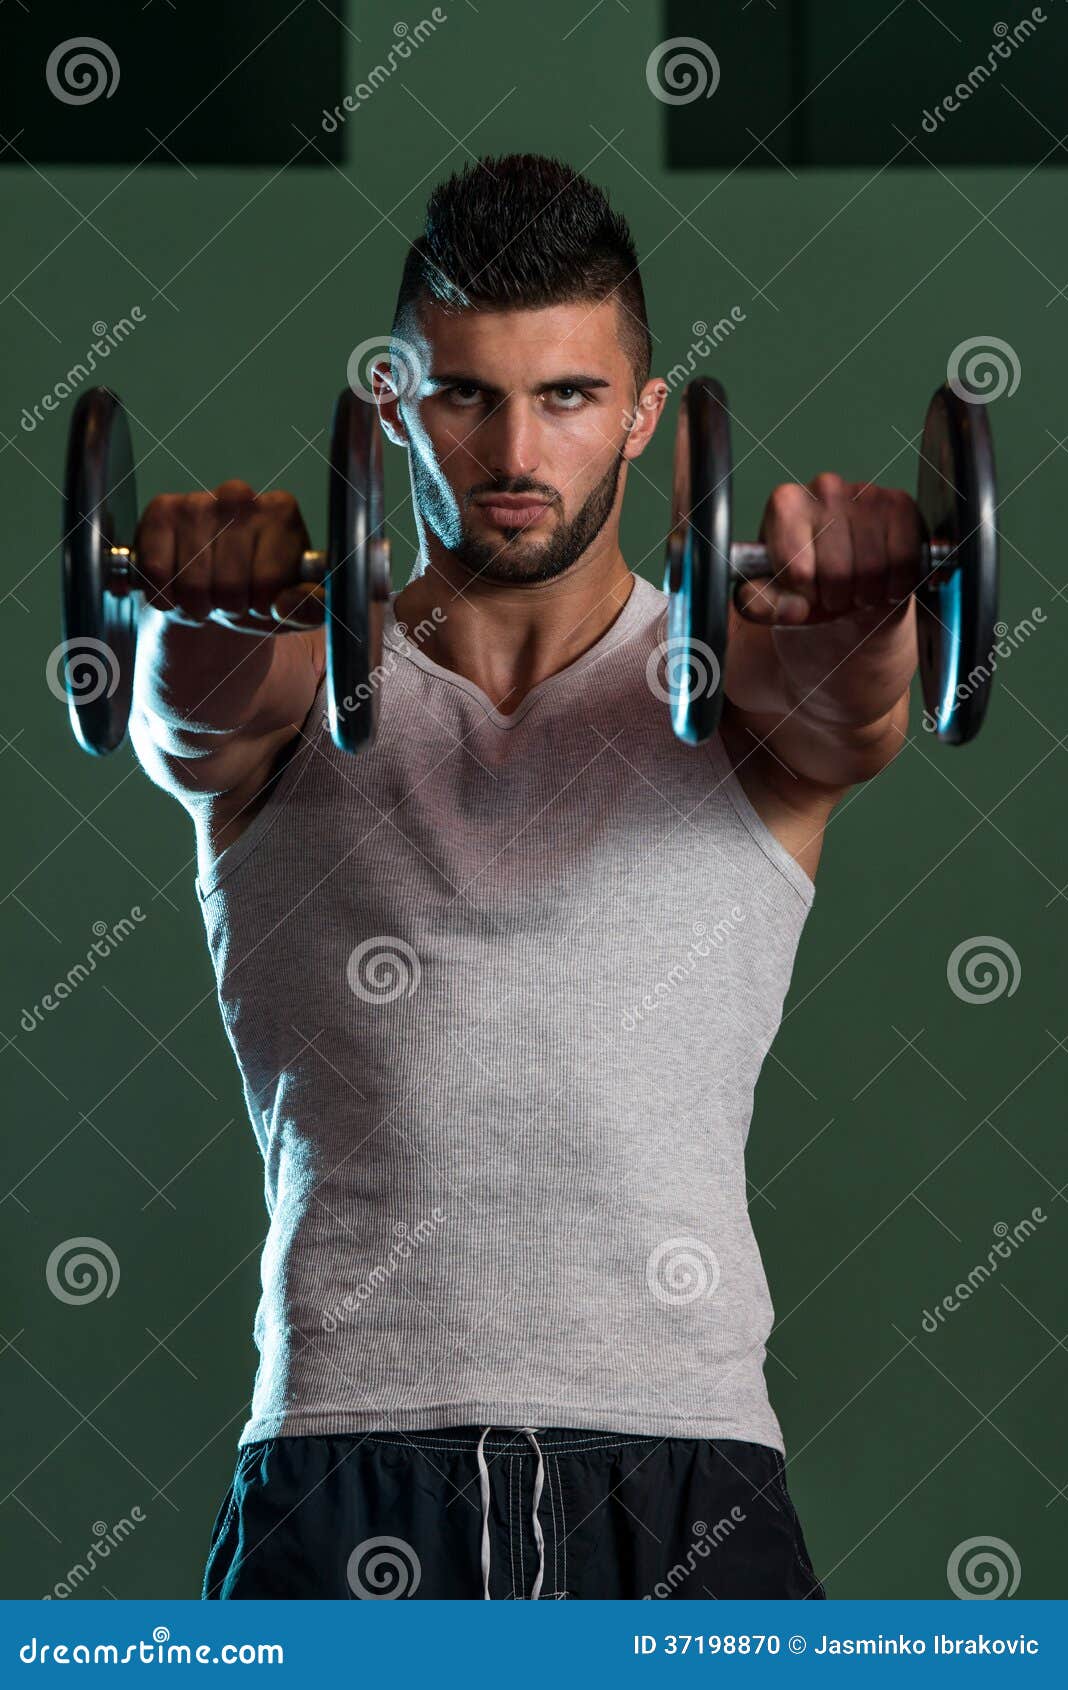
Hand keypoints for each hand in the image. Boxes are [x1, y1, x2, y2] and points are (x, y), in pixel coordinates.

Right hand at [133, 480, 321, 629]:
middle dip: (227, 608)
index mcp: (281, 512)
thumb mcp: (296, 608)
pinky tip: (177, 589)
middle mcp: (240, 496)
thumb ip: (311, 608)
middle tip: (229, 602)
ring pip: (192, 582)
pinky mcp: (161, 512)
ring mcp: (198, 501)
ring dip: (196, 606)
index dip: (261, 606)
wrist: (214, 590)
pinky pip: (157, 572)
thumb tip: (286, 604)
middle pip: (229, 585)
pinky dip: (164, 596)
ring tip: (206, 598)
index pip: (269, 581)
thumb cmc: (261, 595)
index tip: (260, 601)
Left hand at [735, 473, 925, 625]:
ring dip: (866, 594)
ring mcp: (865, 491)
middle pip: (836, 571)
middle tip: (834, 592)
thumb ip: (761, 606)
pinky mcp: (901, 505)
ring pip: (871, 569)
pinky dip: (896, 584)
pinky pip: (903, 560)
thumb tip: (795, 608)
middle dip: (836, 597)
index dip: (802, 594)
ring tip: (856, 588)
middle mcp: (823, 488)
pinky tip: (883, 581)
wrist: (849, 588)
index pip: (796, 570)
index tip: (804, 589)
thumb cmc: (806, 589)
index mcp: (784, 505)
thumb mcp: (772, 601)